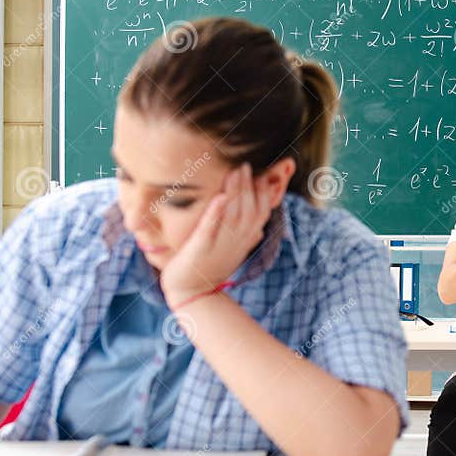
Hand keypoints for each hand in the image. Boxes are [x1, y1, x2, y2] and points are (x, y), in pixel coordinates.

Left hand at [160, 163, 271, 307]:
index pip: (261, 213)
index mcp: (244, 240)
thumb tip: (261, 227)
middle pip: (249, 210)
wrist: (190, 292)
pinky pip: (209, 228)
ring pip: (233, 215)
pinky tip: (220, 197)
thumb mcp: (233, 251)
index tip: (263, 173)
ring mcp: (219, 245)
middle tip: (246, 163)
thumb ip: (246, 237)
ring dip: (236, 192)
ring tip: (236, 171)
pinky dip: (216, 212)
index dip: (264, 193)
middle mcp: (235, 242)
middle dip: (249, 186)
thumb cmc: (211, 268)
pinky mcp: (199, 249)